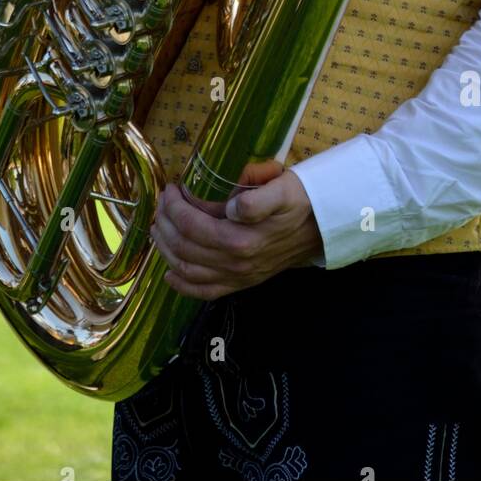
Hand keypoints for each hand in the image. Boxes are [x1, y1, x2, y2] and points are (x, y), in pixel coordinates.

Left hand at [150, 160, 323, 299]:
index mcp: (242, 239)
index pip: (192, 225)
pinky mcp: (242, 283)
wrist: (321, 225)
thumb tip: (231, 206)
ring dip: (166, 249)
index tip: (171, 188)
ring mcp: (238, 276)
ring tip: (160, 227)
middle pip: (185, 247)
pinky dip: (182, 285)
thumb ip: (257, 199)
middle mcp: (237, 263)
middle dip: (166, 223)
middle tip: (162, 203)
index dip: (174, 206)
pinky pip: (205, 292)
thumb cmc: (298, 200)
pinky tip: (169, 274)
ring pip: (188, 270)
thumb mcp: (282, 189)